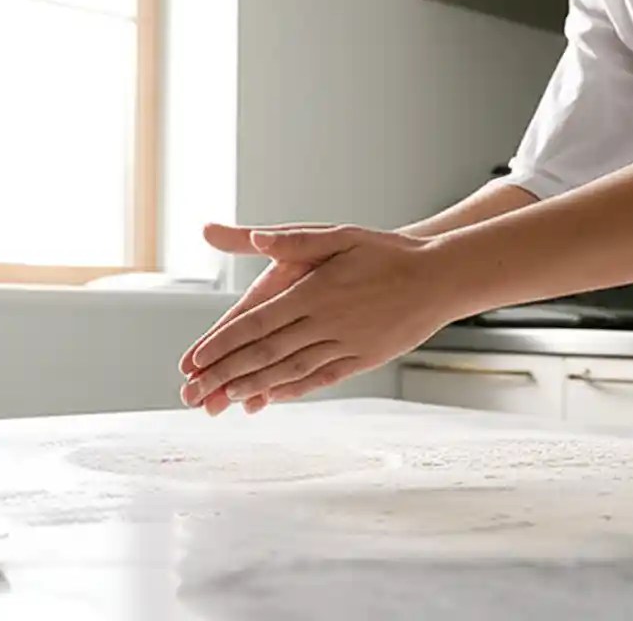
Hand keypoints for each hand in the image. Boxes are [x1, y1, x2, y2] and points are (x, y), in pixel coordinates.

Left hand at [181, 225, 454, 409]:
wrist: (438, 277)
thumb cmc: (385, 252)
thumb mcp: (338, 234)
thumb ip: (292, 238)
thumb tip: (255, 236)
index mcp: (313, 292)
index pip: (257, 322)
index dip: (223, 343)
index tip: (195, 359)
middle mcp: (325, 322)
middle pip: (266, 353)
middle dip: (226, 374)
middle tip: (194, 392)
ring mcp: (345, 345)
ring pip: (290, 371)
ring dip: (254, 386)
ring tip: (223, 399)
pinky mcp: (362, 359)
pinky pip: (321, 379)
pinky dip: (293, 389)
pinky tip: (271, 397)